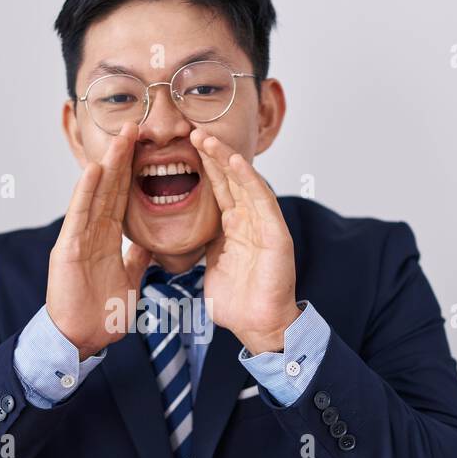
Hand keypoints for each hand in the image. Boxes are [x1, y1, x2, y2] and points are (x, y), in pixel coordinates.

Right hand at [47, 122, 152, 359]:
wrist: (82, 339)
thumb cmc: (101, 315)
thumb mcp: (128, 281)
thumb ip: (136, 261)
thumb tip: (150, 247)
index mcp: (107, 240)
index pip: (122, 198)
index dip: (133, 173)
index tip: (145, 147)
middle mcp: (92, 233)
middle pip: (109, 189)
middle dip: (122, 158)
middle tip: (134, 127)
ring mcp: (78, 239)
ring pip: (95, 195)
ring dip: (108, 165)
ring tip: (119, 138)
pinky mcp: (67, 250)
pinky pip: (79, 217)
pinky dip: (85, 193)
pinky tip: (94, 171)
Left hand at [190, 128, 300, 354]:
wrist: (255, 326)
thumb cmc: (235, 302)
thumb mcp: (210, 265)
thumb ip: (202, 244)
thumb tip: (180, 235)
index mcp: (234, 227)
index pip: (218, 189)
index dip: (203, 167)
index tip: (183, 147)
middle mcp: (251, 220)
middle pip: (230, 179)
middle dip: (212, 155)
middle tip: (191, 131)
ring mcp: (265, 225)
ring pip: (245, 183)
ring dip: (226, 159)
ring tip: (206, 139)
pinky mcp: (276, 234)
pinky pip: (262, 201)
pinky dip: (249, 180)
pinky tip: (235, 162)